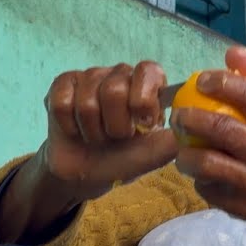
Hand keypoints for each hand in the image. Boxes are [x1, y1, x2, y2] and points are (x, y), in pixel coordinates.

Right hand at [38, 62, 178, 201]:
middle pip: (114, 90)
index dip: (142, 101)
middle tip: (116, 137)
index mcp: (147, 84)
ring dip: (92, 131)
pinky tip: (75, 130)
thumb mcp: (151, 157)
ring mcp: (90, 76)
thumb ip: (170, 142)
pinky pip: (62, 102)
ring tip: (97, 137)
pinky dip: (69, 126)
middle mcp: (120, 74)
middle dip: (114, 126)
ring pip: (87, 100)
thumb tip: (183, 126)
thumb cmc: (122, 160)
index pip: (148, 71)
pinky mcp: (62, 84)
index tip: (142, 126)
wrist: (85, 174)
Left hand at [171, 46, 245, 223]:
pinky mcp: (245, 209)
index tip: (201, 80)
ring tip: (181, 147)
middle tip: (178, 114)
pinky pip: (209, 189)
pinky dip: (198, 179)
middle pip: (225, 129)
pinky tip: (198, 172)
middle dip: (192, 118)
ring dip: (186, 154)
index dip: (224, 83)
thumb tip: (232, 52)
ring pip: (209, 164)